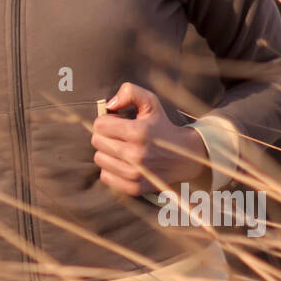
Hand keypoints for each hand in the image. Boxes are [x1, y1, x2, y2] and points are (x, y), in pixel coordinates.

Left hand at [91, 82, 208, 197]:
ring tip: (122, 148)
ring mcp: (135, 174)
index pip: (99, 125)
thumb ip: (130, 92)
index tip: (118, 122)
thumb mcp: (150, 102)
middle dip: (105, 135)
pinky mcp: (134, 188)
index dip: (106, 120)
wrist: (184, 156)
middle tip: (120, 135)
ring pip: (99, 159)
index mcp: (139, 132)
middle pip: (97, 142)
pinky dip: (110, 168)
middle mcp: (136, 155)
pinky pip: (105, 176)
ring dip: (107, 152)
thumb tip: (109, 104)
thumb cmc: (161, 126)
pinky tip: (123, 162)